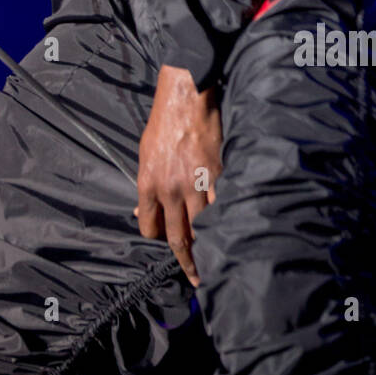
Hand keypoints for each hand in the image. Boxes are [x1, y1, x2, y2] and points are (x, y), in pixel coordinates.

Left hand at [133, 64, 222, 286]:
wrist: (186, 95)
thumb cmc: (164, 122)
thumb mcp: (144, 152)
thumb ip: (146, 185)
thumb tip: (143, 212)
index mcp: (148, 182)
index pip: (149, 226)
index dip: (156, 239)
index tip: (165, 245)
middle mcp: (170, 188)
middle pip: (177, 237)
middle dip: (185, 262)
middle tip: (195, 280)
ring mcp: (195, 184)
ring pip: (201, 228)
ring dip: (207, 249)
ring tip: (214, 266)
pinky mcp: (217, 175)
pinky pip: (221, 208)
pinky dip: (226, 224)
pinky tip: (232, 237)